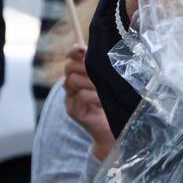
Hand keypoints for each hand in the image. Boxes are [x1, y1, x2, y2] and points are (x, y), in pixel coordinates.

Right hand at [64, 44, 114, 158]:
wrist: (111, 133)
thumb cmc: (113, 105)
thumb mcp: (109, 84)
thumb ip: (104, 71)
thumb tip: (111, 52)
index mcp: (78, 76)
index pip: (70, 58)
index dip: (74, 51)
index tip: (83, 49)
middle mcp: (70, 86)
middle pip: (69, 67)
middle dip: (84, 66)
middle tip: (99, 71)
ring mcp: (70, 99)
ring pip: (73, 80)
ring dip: (90, 81)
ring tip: (103, 87)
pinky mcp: (73, 111)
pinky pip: (80, 96)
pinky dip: (93, 95)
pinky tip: (103, 99)